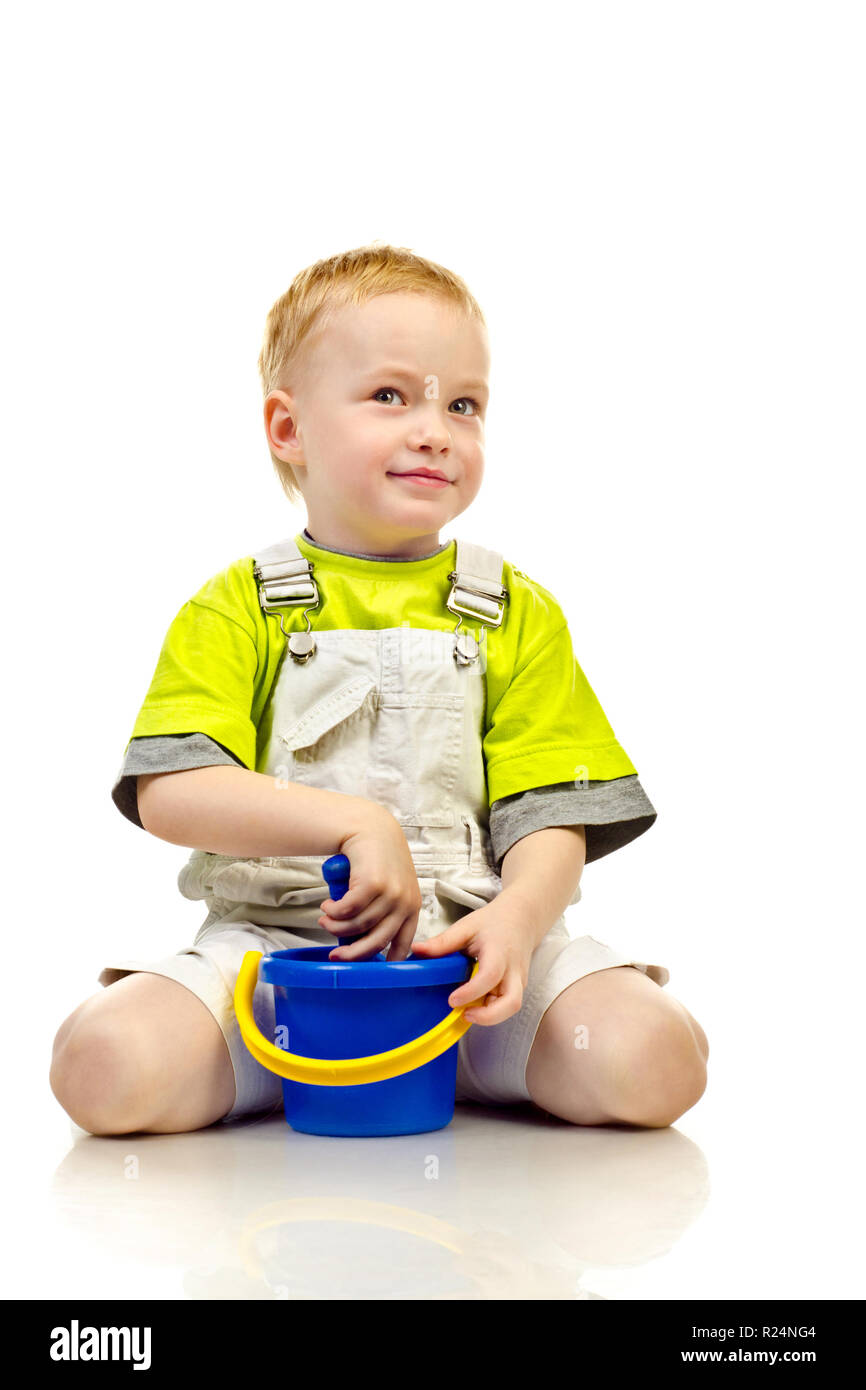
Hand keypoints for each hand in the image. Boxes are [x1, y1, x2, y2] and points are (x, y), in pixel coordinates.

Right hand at [318, 809, 422, 961]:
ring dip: (335, 926)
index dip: (385, 962)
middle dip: (352, 954)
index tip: (366, 970)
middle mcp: (406, 903)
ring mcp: (391, 893)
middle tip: (335, 956)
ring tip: (324, 919)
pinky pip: (348, 909)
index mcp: (413, 908)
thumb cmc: (376, 861)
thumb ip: (379, 913)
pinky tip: (327, 907)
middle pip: (377, 942)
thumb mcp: (387, 889)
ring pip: (358, 925)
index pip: (403, 945)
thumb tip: (357, 944)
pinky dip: (334, 912)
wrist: (371, 828)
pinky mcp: (374, 883)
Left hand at [410, 897, 533, 1024]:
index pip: (489, 976)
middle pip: (511, 1001)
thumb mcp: (466, 927)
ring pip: (511, 1007)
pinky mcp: (517, 987)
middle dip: (489, 1016)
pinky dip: (492, 1011)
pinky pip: (507, 1005)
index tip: (452, 1000)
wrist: (521, 920)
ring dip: (490, 1016)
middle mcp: (513, 969)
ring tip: (467, 1013)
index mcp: (499, 951)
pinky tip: (475, 1006)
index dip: (471, 992)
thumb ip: (443, 942)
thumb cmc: (493, 923)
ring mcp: (518, 980)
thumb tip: (416, 950)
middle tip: (464, 1014)